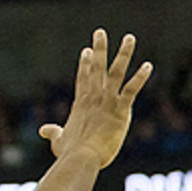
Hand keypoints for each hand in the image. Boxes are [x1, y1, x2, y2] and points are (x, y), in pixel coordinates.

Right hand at [39, 29, 151, 168]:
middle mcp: (93, 97)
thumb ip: (53, 133)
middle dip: (99, 48)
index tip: (87, 51)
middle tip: (100, 32)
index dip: (85, 64)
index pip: (83, 78)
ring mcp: (107, 101)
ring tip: (130, 38)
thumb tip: (43, 131)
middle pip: (97, 67)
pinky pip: (132, 89)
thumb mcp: (59, 141)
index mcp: (80, 104)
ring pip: (116, 71)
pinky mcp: (120, 110)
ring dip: (123, 53)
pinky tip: (148, 65)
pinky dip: (140, 77)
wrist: (81, 158)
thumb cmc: (70, 153)